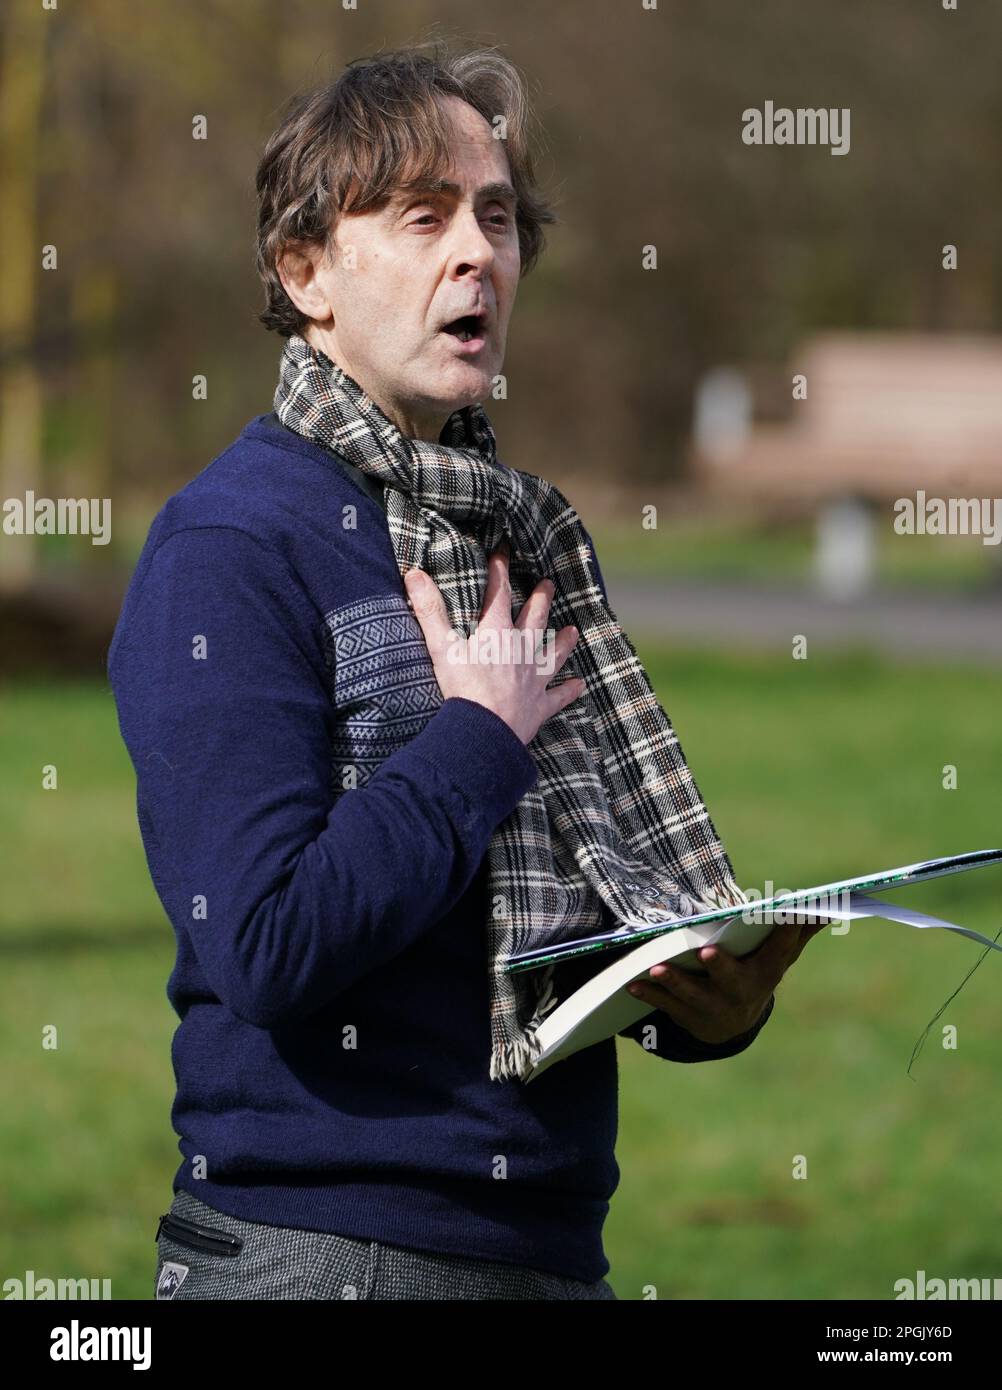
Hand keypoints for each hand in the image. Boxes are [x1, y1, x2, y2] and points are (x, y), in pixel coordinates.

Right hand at [403, 543, 584, 745]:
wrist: (484, 732)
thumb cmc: (463, 689)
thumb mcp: (441, 647)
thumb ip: (429, 610)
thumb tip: (414, 573)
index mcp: (497, 634)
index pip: (499, 594)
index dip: (500, 570)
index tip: (504, 551)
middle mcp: (521, 651)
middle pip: (534, 619)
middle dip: (540, 600)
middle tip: (548, 584)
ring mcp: (534, 679)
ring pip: (553, 654)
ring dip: (563, 641)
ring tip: (573, 630)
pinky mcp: (539, 706)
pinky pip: (558, 696)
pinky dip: (568, 691)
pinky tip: (578, 685)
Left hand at [626, 917, 829, 1044]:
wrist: (732, 1025)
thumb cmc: (758, 973)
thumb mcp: (780, 956)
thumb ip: (800, 931)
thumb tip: (829, 905)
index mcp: (767, 972)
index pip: (779, 951)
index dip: (784, 934)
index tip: (787, 912)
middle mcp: (742, 993)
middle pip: (732, 979)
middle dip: (721, 966)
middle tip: (707, 951)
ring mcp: (713, 1008)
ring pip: (693, 995)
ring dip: (676, 982)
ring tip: (657, 967)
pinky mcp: (687, 1016)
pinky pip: (666, 1006)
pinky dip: (650, 994)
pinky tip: (633, 985)